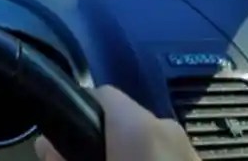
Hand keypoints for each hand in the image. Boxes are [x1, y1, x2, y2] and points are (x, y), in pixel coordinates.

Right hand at [34, 86, 198, 160]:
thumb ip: (63, 157)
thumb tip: (47, 145)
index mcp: (139, 126)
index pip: (101, 94)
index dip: (79, 112)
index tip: (65, 139)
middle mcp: (167, 126)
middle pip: (124, 118)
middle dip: (103, 137)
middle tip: (82, 160)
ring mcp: (190, 146)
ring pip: (147, 138)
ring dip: (128, 151)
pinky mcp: (200, 160)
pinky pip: (164, 153)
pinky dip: (150, 159)